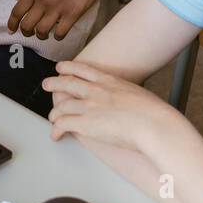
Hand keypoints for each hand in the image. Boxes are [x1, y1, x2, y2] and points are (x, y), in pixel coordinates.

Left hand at [7, 0, 124, 39]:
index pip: (16, 12)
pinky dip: (57, 37)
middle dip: (27, 33)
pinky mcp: (72, 13)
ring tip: (46, 33)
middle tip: (32, 33)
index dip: (12, 24)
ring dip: (42, 36)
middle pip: (26, 25)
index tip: (12, 31)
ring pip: (41, 32)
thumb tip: (19, 1)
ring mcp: (57, 7)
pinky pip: (59, 34)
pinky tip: (60, 32)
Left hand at [44, 60, 187, 152]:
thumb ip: (128, 97)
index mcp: (110, 81)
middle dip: (54, 83)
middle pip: (67, 83)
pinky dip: (56, 130)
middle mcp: (96, 90)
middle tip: (47, 84)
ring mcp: (89, 106)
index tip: (62, 67)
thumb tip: (130, 105)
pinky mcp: (85, 123)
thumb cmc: (155, 114)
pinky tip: (55, 134)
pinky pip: (62, 124)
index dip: (69, 67)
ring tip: (52, 117)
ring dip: (54, 112)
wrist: (154, 124)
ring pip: (62, 105)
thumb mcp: (139, 95)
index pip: (83, 69)